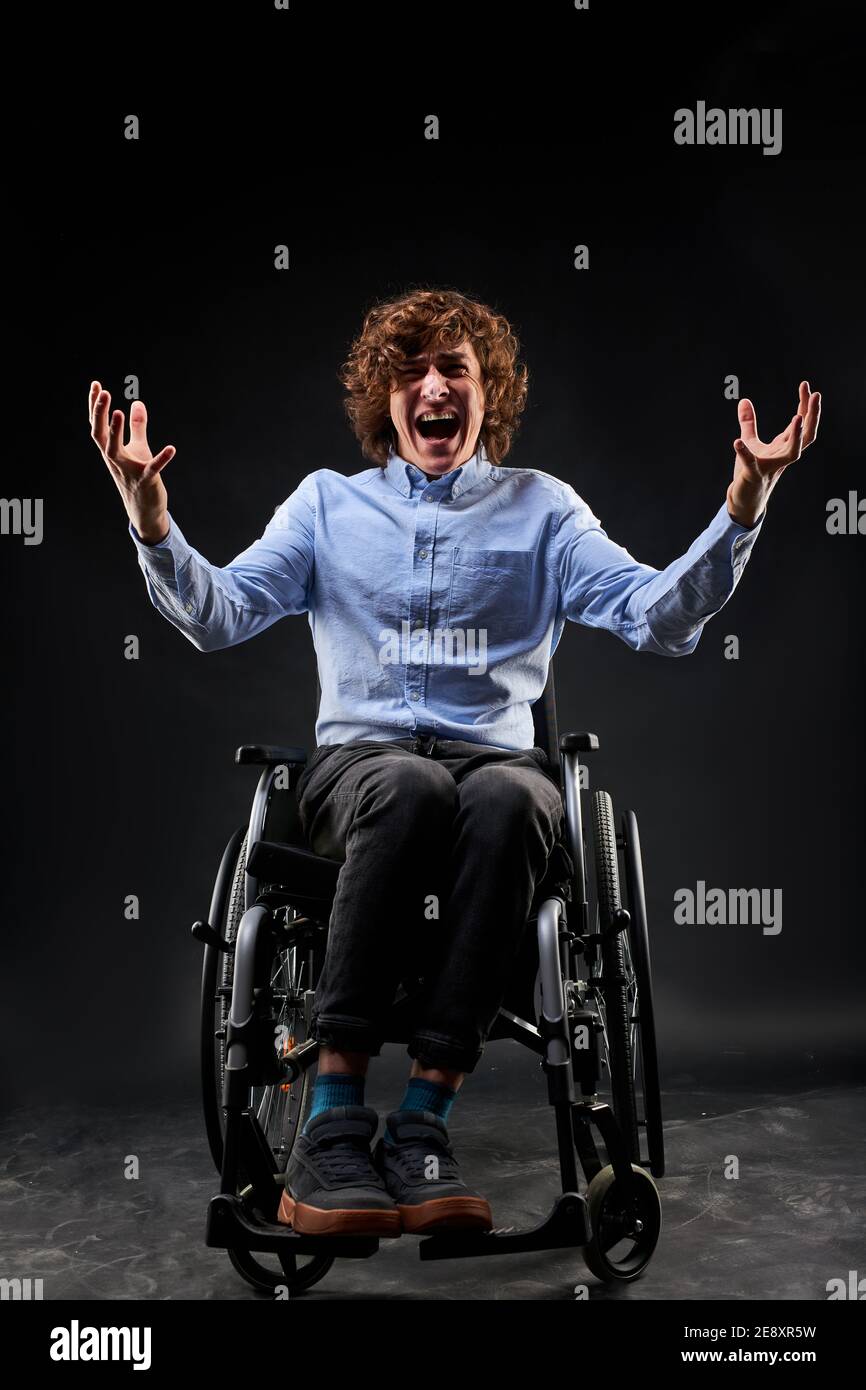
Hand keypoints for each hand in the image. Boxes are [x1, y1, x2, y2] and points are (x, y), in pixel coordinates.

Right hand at [89, 381, 174, 542]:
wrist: (144, 510)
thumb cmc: (138, 476)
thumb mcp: (138, 448)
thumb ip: (137, 426)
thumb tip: (138, 402)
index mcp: (110, 450)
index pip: (98, 425)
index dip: (95, 406)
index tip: (95, 384)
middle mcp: (114, 461)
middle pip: (100, 435)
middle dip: (100, 414)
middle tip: (103, 391)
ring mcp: (128, 472)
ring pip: (115, 452)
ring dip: (115, 432)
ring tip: (117, 411)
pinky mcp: (145, 482)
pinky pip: (152, 469)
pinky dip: (162, 460)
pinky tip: (172, 448)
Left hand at [726, 380, 821, 526]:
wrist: (745, 499)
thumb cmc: (752, 471)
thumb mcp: (751, 442)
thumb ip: (749, 422)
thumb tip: (745, 400)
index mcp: (784, 445)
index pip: (801, 422)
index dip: (805, 404)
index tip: (805, 385)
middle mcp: (784, 456)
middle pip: (806, 435)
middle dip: (813, 415)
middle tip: (816, 395)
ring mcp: (771, 467)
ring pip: (793, 453)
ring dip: (796, 435)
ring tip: (797, 417)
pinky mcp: (754, 476)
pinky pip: (751, 464)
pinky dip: (744, 453)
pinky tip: (736, 442)